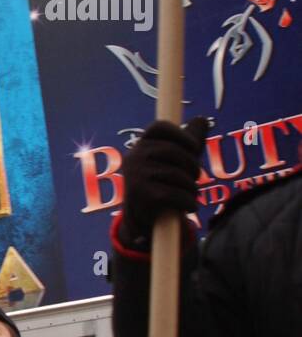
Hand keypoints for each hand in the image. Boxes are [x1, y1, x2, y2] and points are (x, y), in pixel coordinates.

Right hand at [120, 118, 208, 240]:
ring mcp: (136, 176)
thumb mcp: (174, 161)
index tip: (193, 147)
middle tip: (194, 178)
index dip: (181, 134)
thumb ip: (188, 141)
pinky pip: (176, 194)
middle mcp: (134, 157)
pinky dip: (188, 202)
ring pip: (178, 175)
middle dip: (192, 166)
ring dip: (192, 188)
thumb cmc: (161, 183)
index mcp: (141, 145)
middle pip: (174, 151)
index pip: (159, 127)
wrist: (143, 216)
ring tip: (189, 194)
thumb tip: (202, 119)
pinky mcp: (142, 195)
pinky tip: (188, 206)